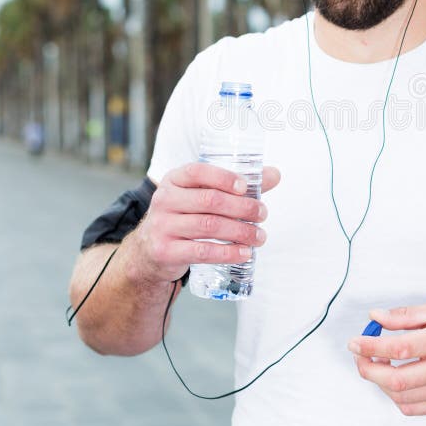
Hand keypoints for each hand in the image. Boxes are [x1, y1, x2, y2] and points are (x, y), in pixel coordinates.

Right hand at [128, 162, 280, 283]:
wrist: (150, 250)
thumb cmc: (186, 215)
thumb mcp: (203, 195)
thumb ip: (238, 185)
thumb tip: (275, 174)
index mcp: (174, 179)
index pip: (198, 172)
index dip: (223, 177)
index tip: (245, 187)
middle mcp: (165, 199)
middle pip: (210, 200)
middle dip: (242, 207)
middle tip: (263, 214)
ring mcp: (162, 226)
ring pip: (209, 226)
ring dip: (240, 231)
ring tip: (259, 236)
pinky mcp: (165, 251)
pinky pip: (201, 252)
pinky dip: (227, 253)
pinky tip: (244, 253)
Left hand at [348, 303, 425, 415]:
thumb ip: (404, 315)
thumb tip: (375, 318)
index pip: (398, 349)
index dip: (370, 347)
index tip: (355, 342)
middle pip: (396, 379)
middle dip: (368, 369)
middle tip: (359, 356)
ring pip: (401, 396)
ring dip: (380, 383)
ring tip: (376, 365)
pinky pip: (414, 408)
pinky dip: (396, 396)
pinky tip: (394, 380)